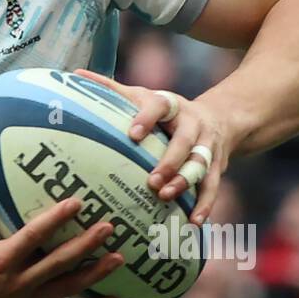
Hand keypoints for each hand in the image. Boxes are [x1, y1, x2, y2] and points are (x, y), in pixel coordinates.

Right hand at [0, 175, 123, 297]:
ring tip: (119, 259)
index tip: (77, 203)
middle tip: (109, 228)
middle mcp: (19, 282)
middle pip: (60, 263)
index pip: (34, 236)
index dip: (57, 219)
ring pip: (68, 288)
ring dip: (95, 274)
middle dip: (86, 245)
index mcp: (0, 260)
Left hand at [72, 69, 231, 226]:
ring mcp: (207, 145)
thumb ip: (111, 88)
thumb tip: (77, 76)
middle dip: (169, 161)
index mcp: (171, 104)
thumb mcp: (144, 96)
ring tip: (165, 197)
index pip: (160, 105)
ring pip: (200, 164)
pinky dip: (205, 204)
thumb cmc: (167, 109)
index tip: (132, 134)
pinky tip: (194, 221)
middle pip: (184, 141)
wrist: (221, 117)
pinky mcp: (218, 166)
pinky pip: (213, 186)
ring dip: (184, 182)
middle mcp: (193, 123)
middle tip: (151, 181)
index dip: (147, 118)